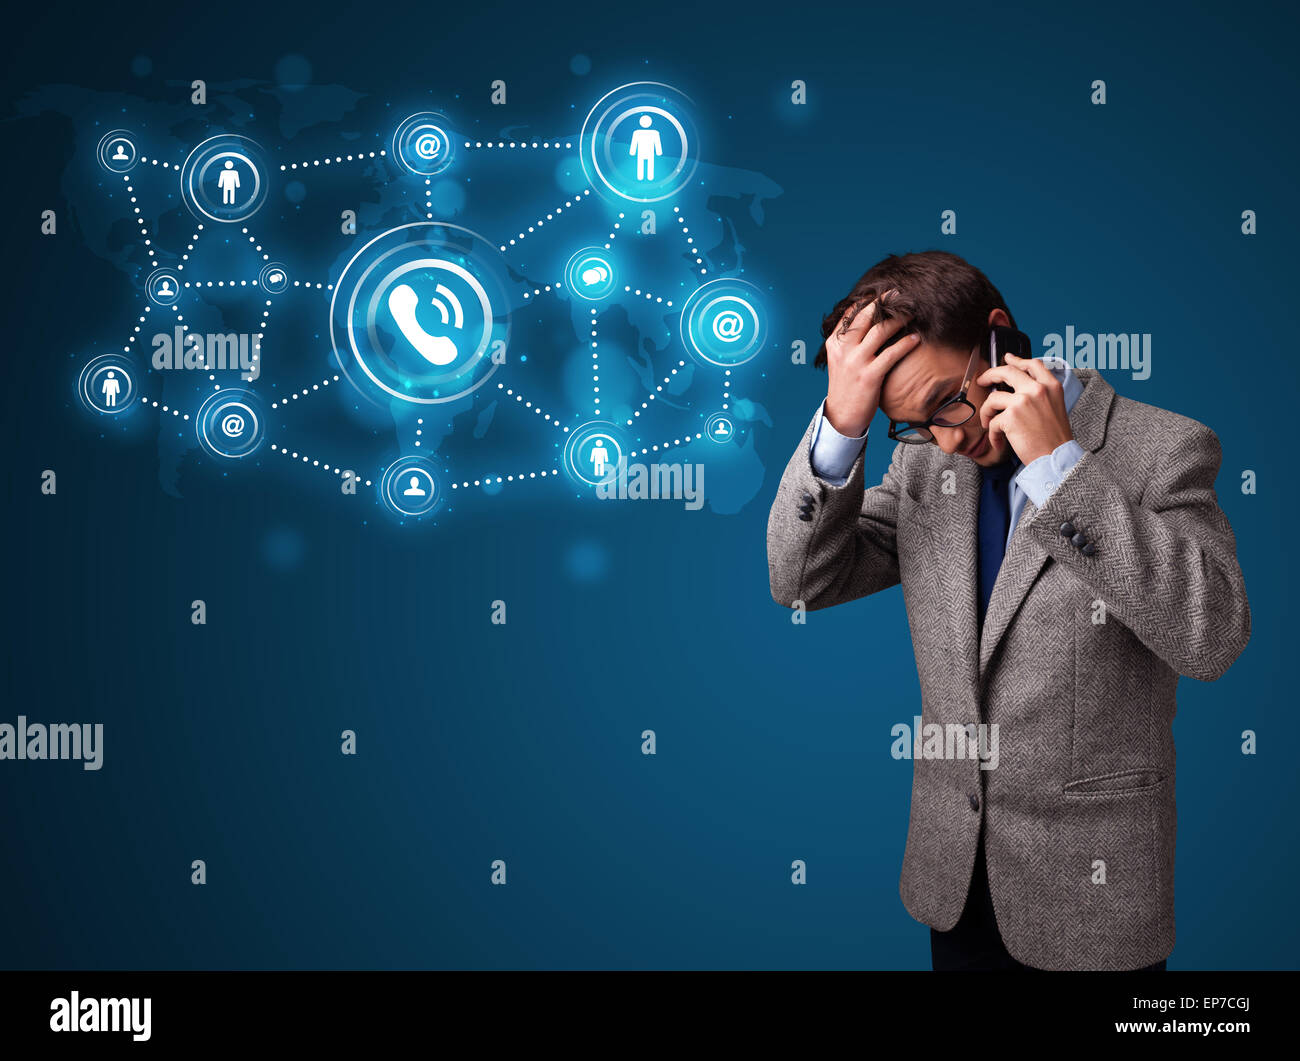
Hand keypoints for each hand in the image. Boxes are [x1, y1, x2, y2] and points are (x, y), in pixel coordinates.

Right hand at [822, 293, 922, 436]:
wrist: (842, 416)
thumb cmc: (846, 387)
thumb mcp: (840, 361)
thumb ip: (848, 342)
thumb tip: (864, 322)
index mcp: (834, 344)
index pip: (850, 314)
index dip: (867, 301)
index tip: (881, 292)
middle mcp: (843, 350)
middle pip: (865, 317)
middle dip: (883, 303)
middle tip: (898, 293)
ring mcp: (856, 362)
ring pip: (879, 332)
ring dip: (898, 319)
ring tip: (911, 312)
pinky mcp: (869, 375)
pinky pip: (891, 354)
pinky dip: (905, 343)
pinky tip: (916, 338)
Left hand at [975, 353, 1073, 464]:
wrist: (1056, 458)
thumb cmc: (1054, 438)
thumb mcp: (1055, 407)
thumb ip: (1040, 394)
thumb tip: (1019, 388)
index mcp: (1051, 386)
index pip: (1032, 364)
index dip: (1017, 360)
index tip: (1007, 358)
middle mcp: (1037, 389)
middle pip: (1007, 371)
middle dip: (990, 374)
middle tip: (982, 381)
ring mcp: (1023, 401)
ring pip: (993, 398)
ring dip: (986, 412)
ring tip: (988, 424)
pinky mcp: (1010, 417)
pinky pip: (993, 422)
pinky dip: (993, 434)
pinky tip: (999, 442)